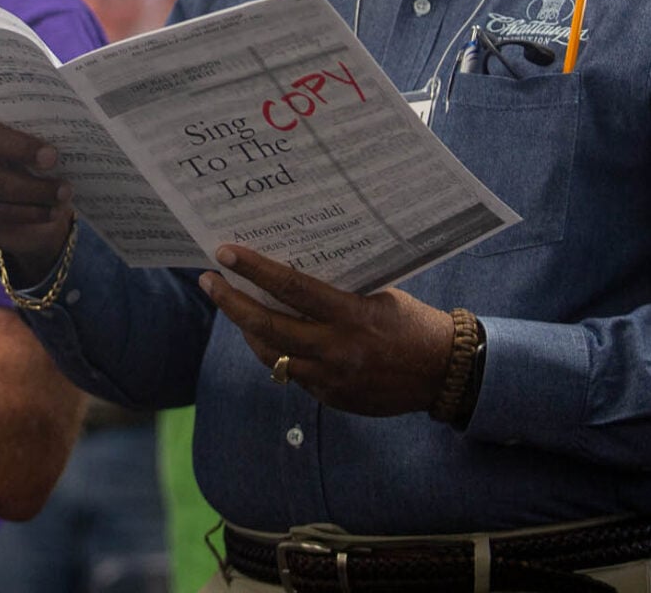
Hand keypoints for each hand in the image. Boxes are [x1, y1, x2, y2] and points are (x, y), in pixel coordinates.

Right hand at [0, 109, 74, 283]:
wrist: (2, 169)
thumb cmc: (15, 140)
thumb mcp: (19, 127)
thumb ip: (30, 125)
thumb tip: (64, 128)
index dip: (16, 146)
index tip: (51, 156)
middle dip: (30, 187)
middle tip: (64, 188)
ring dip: (31, 209)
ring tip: (61, 203)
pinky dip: (24, 224)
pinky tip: (49, 216)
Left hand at [198, 243, 454, 415]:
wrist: (442, 372)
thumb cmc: (411, 322)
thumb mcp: (377, 294)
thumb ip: (336, 290)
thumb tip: (290, 273)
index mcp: (351, 316)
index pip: (291, 289)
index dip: (254, 270)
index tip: (225, 253)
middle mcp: (337, 350)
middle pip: (268, 328)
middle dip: (232, 303)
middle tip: (209, 281)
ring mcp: (332, 379)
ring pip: (272, 356)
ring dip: (246, 330)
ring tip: (231, 307)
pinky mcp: (332, 398)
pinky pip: (293, 374)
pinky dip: (275, 354)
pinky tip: (265, 336)